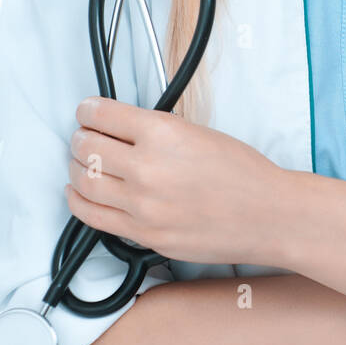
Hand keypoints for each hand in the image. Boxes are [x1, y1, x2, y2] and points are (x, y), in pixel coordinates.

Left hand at [64, 97, 285, 265]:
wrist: (269, 215)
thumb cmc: (245, 175)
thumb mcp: (201, 133)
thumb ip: (157, 130)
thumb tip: (121, 129)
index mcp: (164, 133)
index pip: (100, 115)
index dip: (88, 111)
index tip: (87, 112)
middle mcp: (147, 167)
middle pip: (85, 146)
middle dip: (81, 138)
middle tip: (86, 137)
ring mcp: (142, 205)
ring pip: (82, 180)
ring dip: (76, 167)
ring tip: (83, 163)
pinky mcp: (143, 234)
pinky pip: (92, 215)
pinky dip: (78, 199)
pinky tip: (80, 192)